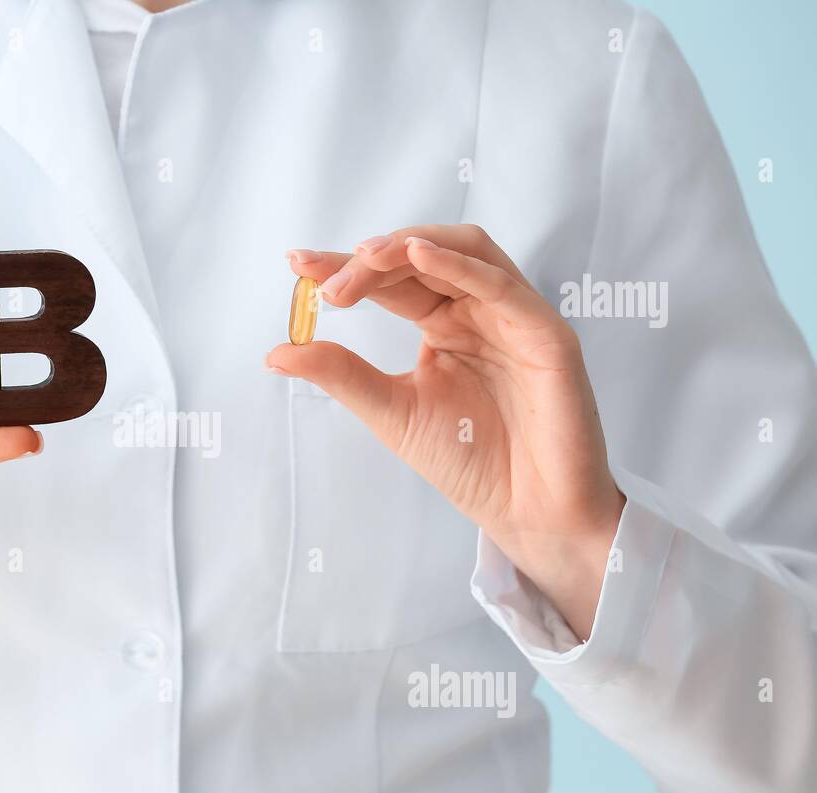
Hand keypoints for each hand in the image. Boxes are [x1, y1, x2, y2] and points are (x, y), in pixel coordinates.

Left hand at [268, 225, 624, 639]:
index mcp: (445, 325)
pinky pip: (503, 286)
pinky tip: (418, 256)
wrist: (526, 513)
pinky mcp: (547, 335)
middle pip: (424, 258)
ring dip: (411, 247)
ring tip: (366, 257)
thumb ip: (341, 375)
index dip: (346, 266)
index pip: (392, 280)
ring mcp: (515, 318)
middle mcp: (479, 312)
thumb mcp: (390, 411)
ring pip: (466, 252)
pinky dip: (459, 265)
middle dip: (371, 261)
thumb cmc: (470, 462)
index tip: (297, 265)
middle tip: (326, 283)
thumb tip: (277, 352)